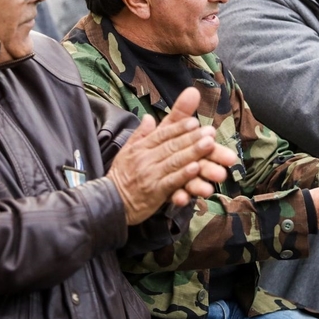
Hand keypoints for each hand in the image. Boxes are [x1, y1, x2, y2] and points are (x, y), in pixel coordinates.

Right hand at [108, 88, 236, 224]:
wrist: (109, 202)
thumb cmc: (121, 176)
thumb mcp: (127, 151)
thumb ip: (141, 134)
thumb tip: (149, 117)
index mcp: (141, 147)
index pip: (162, 134)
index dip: (179, 127)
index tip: (195, 122)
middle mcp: (145, 158)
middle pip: (172, 146)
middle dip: (193, 138)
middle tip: (210, 131)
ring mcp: (150, 175)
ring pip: (174, 161)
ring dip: (193, 152)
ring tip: (210, 145)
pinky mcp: (154, 192)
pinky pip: (171, 181)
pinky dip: (184, 175)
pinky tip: (196, 168)